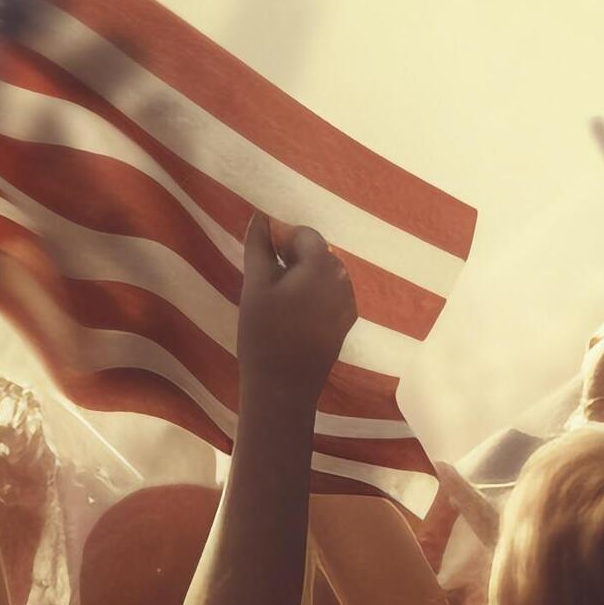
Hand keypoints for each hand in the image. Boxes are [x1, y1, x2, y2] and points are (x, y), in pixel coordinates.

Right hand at [232, 211, 354, 423]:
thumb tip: (260, 217)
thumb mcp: (255, 285)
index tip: (261, 258)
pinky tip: (292, 317)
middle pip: (317, 253)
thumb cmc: (264, 332)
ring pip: (324, 276)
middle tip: (265, 280)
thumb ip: (258, 246)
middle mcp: (344, 279)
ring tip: (277, 299)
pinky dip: (312, 298)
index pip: (304, 234)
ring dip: (302, 278)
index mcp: (323, 264)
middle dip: (293, 258)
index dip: (280, 240)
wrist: (283, 387)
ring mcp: (348, 304)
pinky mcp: (345, 325)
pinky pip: (329, 298)